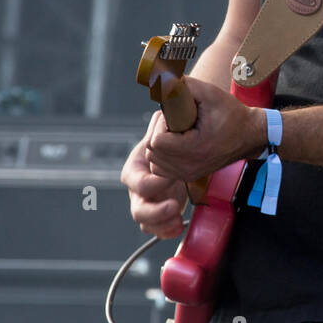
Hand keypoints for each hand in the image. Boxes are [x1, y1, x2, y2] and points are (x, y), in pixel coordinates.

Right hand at [120, 109, 187, 238]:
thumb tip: (166, 91)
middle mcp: (138, 187)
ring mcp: (147, 201)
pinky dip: (167, 230)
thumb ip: (165, 112)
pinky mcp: (159, 211)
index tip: (172, 178)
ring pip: (145, 222)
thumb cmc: (174, 132)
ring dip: (161, 224)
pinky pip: (157, 228)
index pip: (136, 181)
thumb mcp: (168, 119)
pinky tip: (179, 225)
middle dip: (155, 211)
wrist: (186, 145)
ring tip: (178, 220)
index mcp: (136, 166)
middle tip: (174, 206)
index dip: (153, 182)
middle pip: (137, 208)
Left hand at [144, 76, 265, 181]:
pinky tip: (173, 143)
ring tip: (174, 132)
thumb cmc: (232, 115)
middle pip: (151, 152)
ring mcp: (189, 173)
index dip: (160, 124)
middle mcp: (190, 166)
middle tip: (173, 121)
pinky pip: (161, 170)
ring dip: (158, 145)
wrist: (250, 135)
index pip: (156, 141)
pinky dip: (161, 157)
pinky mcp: (189, 176)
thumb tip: (164, 79)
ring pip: (153, 162)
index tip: (173, 116)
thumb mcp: (211, 94)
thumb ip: (185, 85)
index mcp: (195, 148)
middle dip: (157, 132)